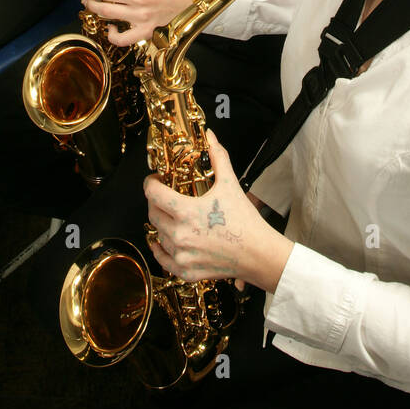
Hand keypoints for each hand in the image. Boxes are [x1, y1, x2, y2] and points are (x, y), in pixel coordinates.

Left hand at [144, 132, 291, 291]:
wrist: (259, 254)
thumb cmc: (245, 222)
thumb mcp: (230, 184)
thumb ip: (217, 157)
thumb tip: (210, 137)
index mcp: (186, 212)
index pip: (153, 194)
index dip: (150, 183)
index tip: (155, 180)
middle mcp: (180, 235)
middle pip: (153, 214)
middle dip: (155, 202)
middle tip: (164, 196)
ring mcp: (182, 255)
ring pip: (158, 235)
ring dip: (161, 224)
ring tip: (171, 217)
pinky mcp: (186, 271)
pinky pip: (163, 260)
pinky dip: (160, 250)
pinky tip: (162, 242)